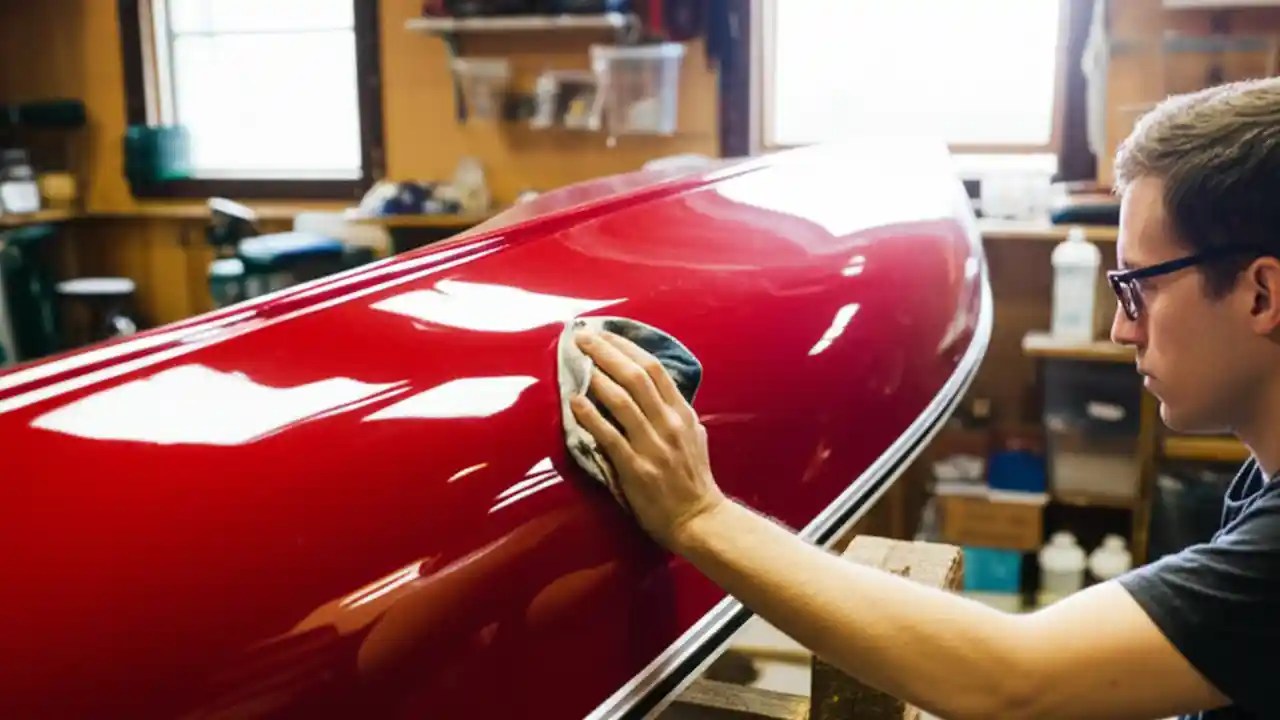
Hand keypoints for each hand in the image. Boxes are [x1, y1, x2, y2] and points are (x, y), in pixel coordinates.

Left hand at [570, 329, 727, 549]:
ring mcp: (653, 446)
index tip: (606, 333)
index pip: (654, 369)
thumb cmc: (693, 479)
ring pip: (622, 400)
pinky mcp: (636, 469)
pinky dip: (590, 416)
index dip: (627, 347)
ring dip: (597, 377)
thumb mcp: (695, 435)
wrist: (698, 519)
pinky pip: (609, 436)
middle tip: (583, 337)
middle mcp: (669, 424)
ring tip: (577, 361)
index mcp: (682, 413)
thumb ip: (677, 411)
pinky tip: (574, 402)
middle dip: (607, 352)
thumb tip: (657, 390)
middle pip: (635, 376)